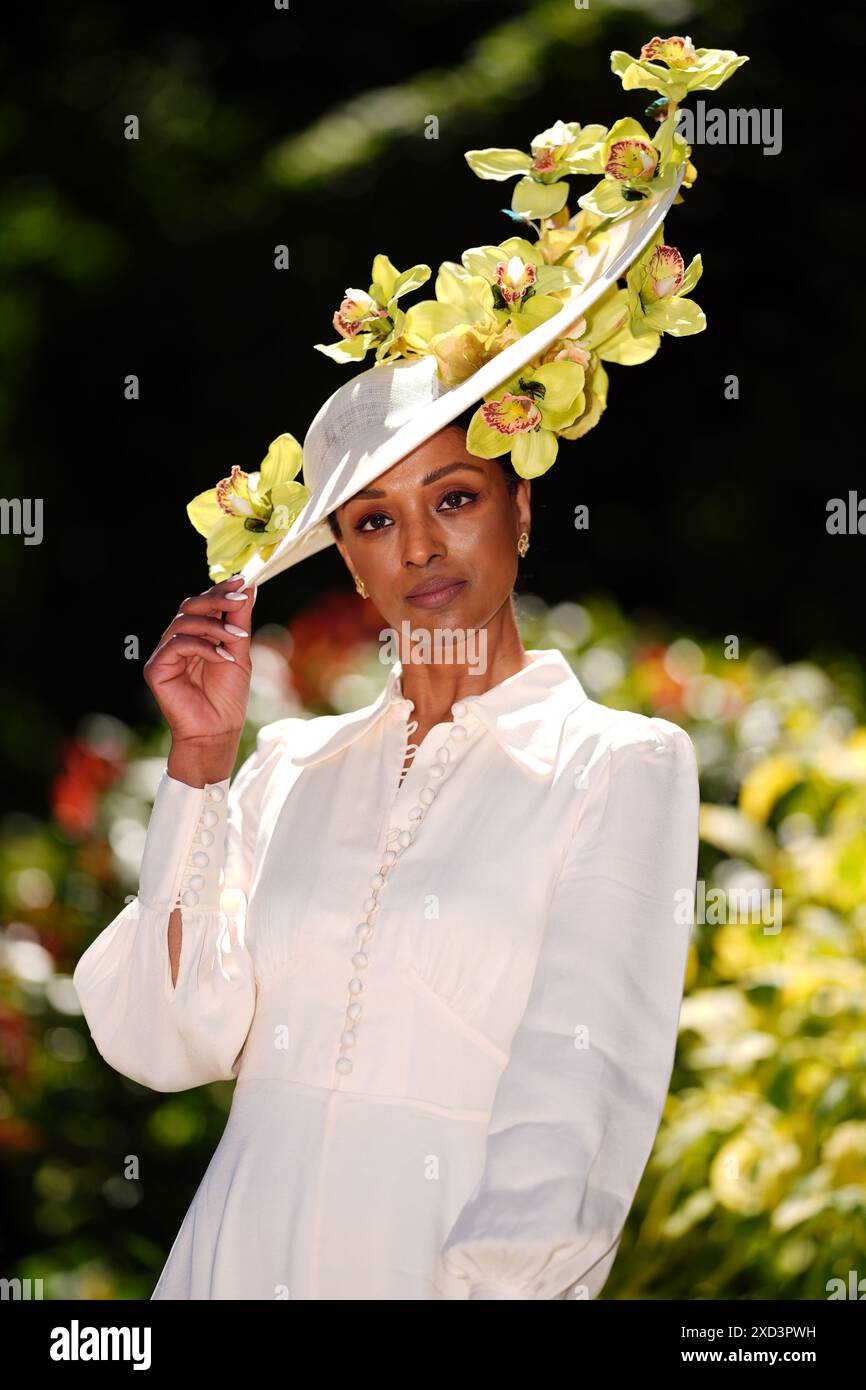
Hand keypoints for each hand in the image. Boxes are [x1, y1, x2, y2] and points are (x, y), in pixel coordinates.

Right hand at [144, 577, 255, 774]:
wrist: (218, 731)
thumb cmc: (227, 697)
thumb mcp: (239, 652)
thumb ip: (239, 620)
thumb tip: (248, 586)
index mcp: (195, 636)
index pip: (203, 604)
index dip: (220, 590)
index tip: (242, 581)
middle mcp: (176, 641)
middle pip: (189, 606)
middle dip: (216, 599)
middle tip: (239, 599)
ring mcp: (164, 655)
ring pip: (183, 622)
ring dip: (214, 625)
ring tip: (237, 638)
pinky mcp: (156, 669)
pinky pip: (177, 645)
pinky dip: (203, 647)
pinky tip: (223, 656)